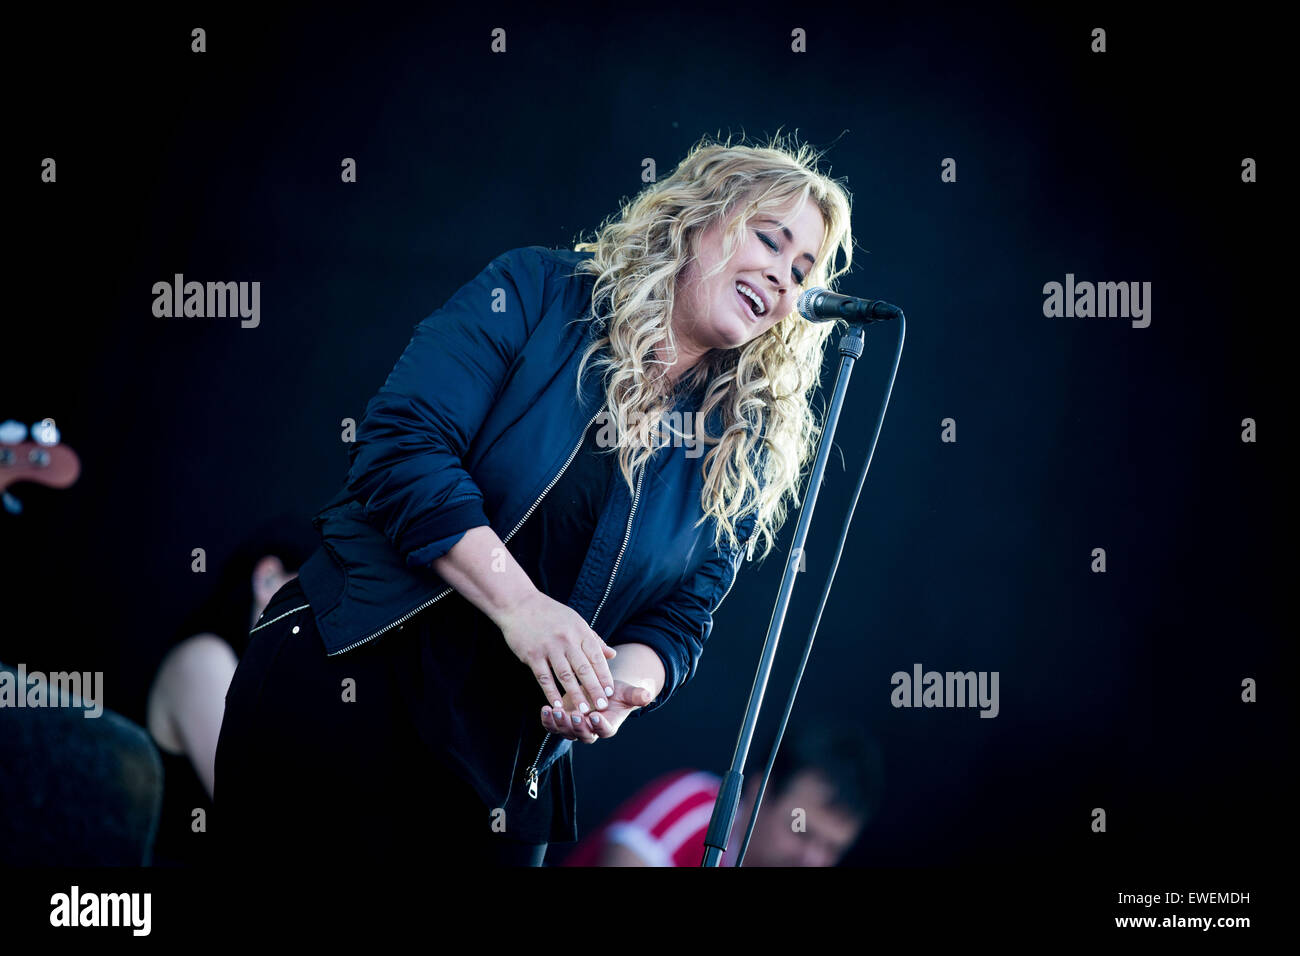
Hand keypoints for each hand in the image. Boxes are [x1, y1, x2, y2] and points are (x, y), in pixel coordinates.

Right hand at [496, 590, 617, 712]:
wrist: (518, 603)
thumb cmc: (550, 614)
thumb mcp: (575, 621)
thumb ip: (594, 639)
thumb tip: (612, 655)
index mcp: (579, 630)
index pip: (596, 656)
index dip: (604, 675)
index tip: (611, 692)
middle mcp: (566, 639)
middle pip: (583, 669)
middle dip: (594, 689)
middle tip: (602, 707)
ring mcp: (549, 647)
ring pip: (565, 676)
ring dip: (575, 695)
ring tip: (583, 711)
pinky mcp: (532, 655)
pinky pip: (543, 677)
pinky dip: (550, 692)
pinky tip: (556, 705)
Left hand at [542, 679, 654, 743]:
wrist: (599, 691)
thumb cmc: (615, 693)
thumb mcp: (626, 692)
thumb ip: (636, 695)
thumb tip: (648, 695)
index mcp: (607, 725)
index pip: (604, 730)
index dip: (599, 725)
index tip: (595, 716)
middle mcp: (590, 731)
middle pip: (583, 734)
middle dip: (577, 726)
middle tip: (574, 715)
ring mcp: (574, 728)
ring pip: (566, 732)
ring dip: (560, 724)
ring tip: (555, 712)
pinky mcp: (561, 722)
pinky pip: (552, 726)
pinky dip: (547, 720)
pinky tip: (545, 709)